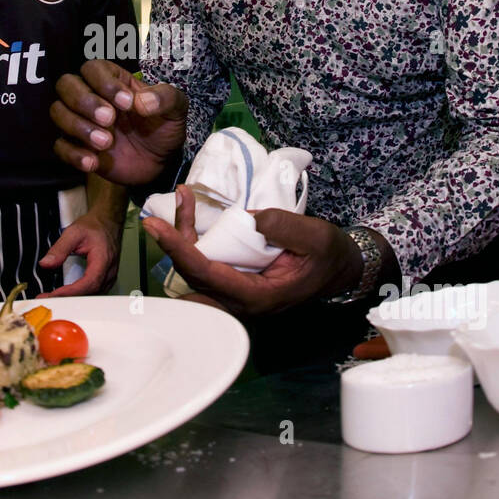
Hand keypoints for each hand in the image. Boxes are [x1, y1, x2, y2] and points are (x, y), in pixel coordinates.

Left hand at [35, 210, 121, 297]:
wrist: (107, 222)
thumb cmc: (95, 226)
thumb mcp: (74, 232)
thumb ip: (59, 249)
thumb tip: (46, 263)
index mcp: (103, 260)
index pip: (88, 283)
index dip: (71, 292)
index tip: (54, 294)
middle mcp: (109, 271)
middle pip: (90, 292)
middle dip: (68, 298)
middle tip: (48, 297)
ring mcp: (109, 276)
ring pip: (92, 295)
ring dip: (74, 298)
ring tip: (55, 296)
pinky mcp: (106, 278)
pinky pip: (94, 291)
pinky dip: (80, 294)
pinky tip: (68, 293)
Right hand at [51, 59, 187, 185]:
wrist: (161, 163)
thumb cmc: (163, 128)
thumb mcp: (175, 110)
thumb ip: (165, 98)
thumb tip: (141, 101)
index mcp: (113, 81)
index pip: (92, 68)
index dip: (104, 83)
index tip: (127, 103)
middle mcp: (92, 97)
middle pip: (66, 85)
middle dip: (84, 101)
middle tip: (110, 120)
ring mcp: (81, 122)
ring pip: (58, 112)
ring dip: (78, 126)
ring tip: (106, 142)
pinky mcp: (77, 148)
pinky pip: (59, 146)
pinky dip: (73, 154)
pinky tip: (94, 162)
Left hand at [141, 186, 361, 316]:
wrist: (340, 268)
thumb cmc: (329, 255)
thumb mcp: (315, 237)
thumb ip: (283, 227)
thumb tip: (248, 219)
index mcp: (257, 296)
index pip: (207, 275)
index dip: (178, 251)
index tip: (158, 227)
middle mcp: (240, 300)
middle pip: (193, 274)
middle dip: (173, 241)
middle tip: (158, 212)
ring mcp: (236, 291)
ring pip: (196, 267)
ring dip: (182, 235)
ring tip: (181, 198)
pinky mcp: (235, 279)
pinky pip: (207, 261)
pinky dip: (194, 237)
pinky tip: (191, 213)